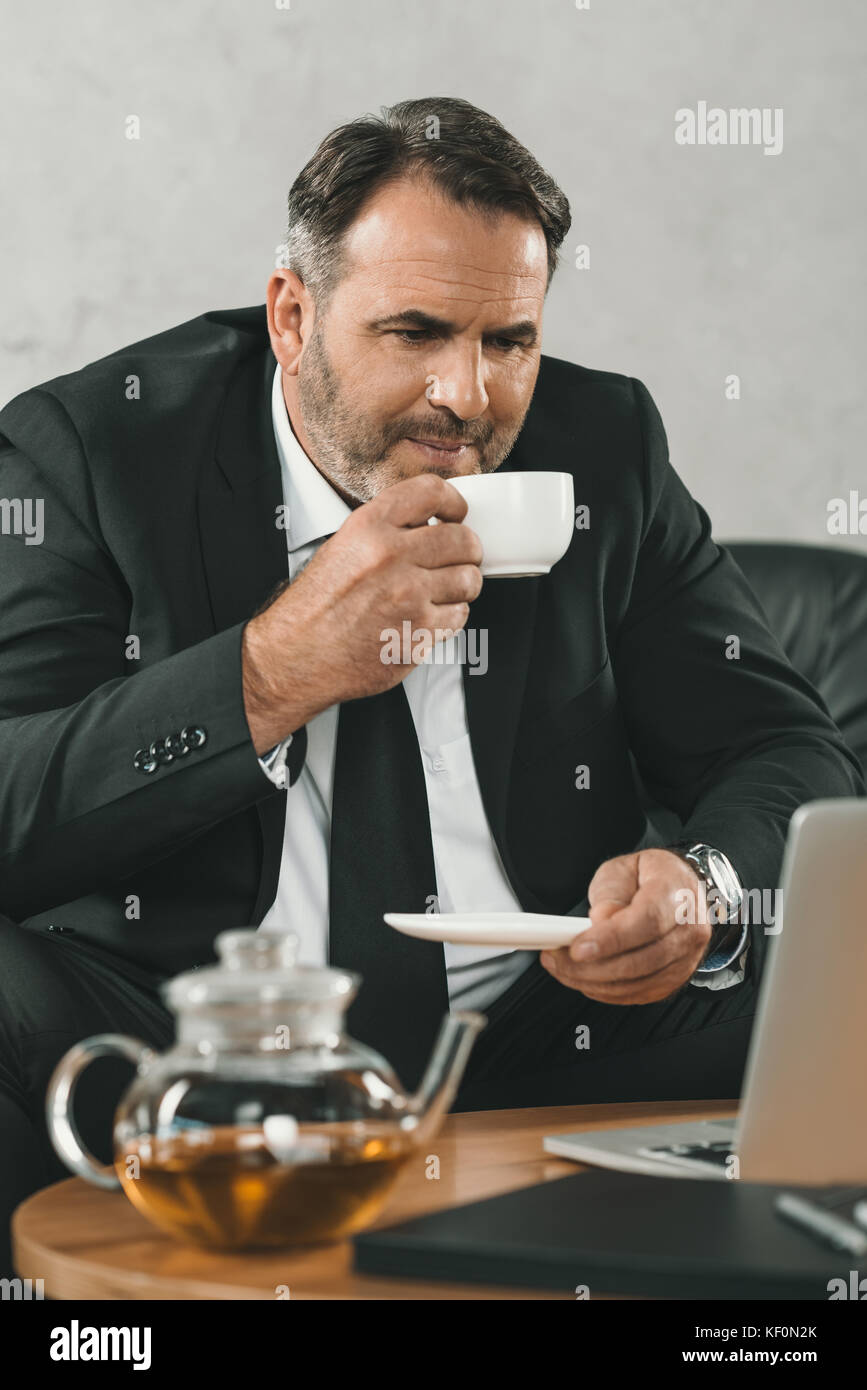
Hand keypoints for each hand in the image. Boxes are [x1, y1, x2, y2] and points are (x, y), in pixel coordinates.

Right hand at [241, 473, 482, 751]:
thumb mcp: (342, 547)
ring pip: (468, 579)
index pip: (432, 493)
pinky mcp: (419, 632)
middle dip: (467, 550)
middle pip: (463, 539)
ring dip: (462, 585)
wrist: (297, 656)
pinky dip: (450, 617)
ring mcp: (408, 595)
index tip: (456, 514)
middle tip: (459, 558)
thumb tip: (427, 525)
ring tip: (444, 590)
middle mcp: (390, 556)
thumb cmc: (315, 608)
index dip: (454, 503)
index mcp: (369, 527)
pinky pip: (459, 616)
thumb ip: (385, 531)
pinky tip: (429, 616)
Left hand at [539, 849, 711, 1003]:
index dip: (610, 940)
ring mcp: (686, 960)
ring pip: (638, 983)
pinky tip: (583, 979)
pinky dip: (606, 991)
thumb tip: (601, 920)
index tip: (577, 948)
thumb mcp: (624, 869)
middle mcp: (689, 931)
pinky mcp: (674, 979)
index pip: (646, 922)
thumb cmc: (651, 877)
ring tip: (561, 967)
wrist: (680, 889)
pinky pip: (638, 994)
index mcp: (677, 895)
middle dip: (593, 967)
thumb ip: (611, 893)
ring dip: (593, 981)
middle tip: (557, 958)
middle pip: (641, 960)